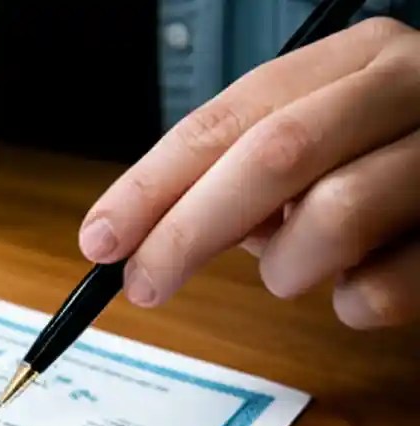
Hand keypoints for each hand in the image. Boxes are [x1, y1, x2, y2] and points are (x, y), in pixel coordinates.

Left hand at [78, 17, 419, 328]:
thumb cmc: (408, 159)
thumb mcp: (330, 141)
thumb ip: (256, 173)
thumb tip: (163, 232)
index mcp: (353, 58)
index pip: (226, 119)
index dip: (151, 185)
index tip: (100, 240)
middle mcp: (408, 86)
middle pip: (271, 155)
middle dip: (189, 231)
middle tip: (144, 285)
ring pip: (335, 215)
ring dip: (289, 267)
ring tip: (300, 271)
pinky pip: (387, 287)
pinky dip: (355, 303)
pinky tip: (367, 282)